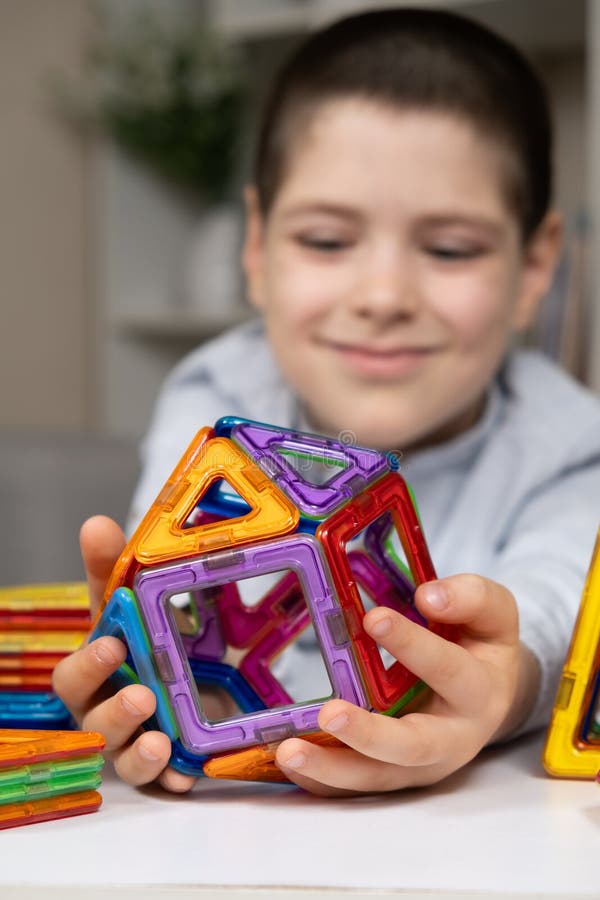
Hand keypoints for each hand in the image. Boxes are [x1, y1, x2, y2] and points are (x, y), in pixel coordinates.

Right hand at [52, 516, 196, 791]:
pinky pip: (164, 782)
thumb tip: (96, 525)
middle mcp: (108, 711)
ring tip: (159, 739)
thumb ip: (111, 569)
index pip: (74, 677)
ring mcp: (136, 741)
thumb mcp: (133, 603)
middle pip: (93, 723)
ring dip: (138, 751)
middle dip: (113, 712)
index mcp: (97, 673)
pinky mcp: (167, 765)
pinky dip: (173, 779)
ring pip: (125, 759)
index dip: (88, 665)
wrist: (198, 671)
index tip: (112, 643)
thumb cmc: (147, 638)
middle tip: (142, 696)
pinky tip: (187, 772)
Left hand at [274, 574, 540, 796]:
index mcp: (479, 692)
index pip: (449, 670)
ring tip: (288, 751)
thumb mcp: (493, 612)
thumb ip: (470, 597)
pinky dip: (318, 779)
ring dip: (331, 767)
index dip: (413, 645)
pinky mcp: (392, 775)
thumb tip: (429, 597)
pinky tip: (285, 761)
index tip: (374, 616)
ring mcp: (419, 765)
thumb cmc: (482, 645)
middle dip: (369, 734)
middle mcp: (452, 738)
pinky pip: (354, 785)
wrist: (491, 695)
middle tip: (330, 712)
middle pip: (412, 746)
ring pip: (376, 776)